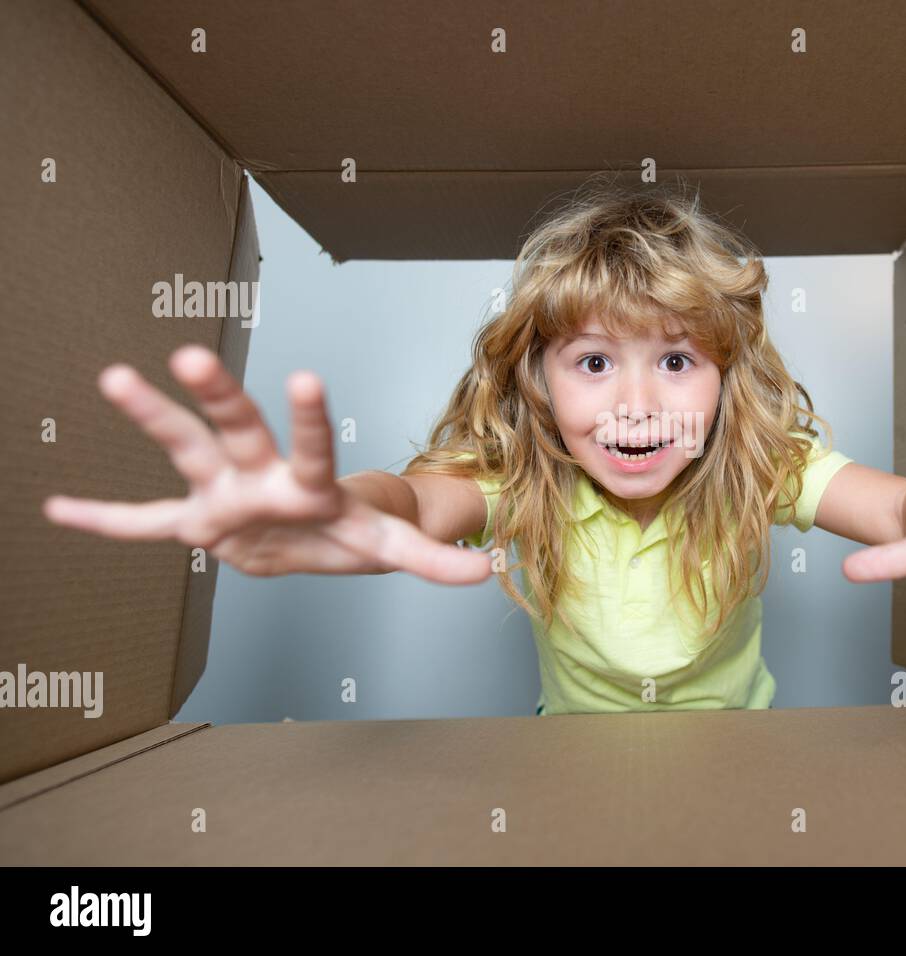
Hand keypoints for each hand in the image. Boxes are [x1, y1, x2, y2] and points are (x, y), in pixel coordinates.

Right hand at [42, 345, 492, 584]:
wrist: (314, 536)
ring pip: (186, 450)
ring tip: (113, 377)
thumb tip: (487, 571)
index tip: (304, 378)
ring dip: (153, 419)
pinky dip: (105, 522)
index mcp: (309, 484)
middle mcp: (261, 477)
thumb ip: (430, 559)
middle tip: (188, 354)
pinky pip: (143, 523)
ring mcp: (223, 495)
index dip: (308, 420)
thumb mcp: (387, 547)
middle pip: (238, 430)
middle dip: (217, 396)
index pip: (311, 449)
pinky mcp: (195, 523)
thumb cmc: (347, 530)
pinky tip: (57, 510)